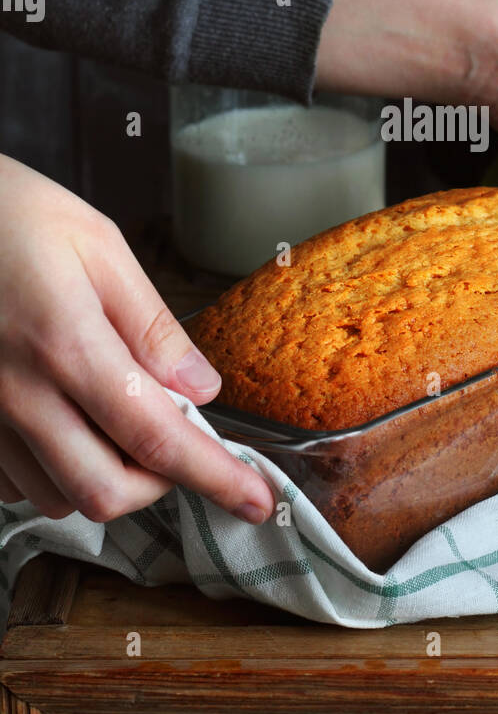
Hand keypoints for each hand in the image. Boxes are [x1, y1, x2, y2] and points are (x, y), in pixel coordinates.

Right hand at [0, 154, 274, 520]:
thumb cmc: (10, 214)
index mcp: (66, 344)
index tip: (256, 499)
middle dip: (157, 484)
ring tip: (119, 420)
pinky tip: (68, 422)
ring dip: (106, 477)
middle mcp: (19, 394)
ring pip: (58, 498)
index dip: (214, 476)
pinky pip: (14, 485)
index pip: (156, 437)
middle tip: (178, 442)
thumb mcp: (97, 246)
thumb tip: (201, 387)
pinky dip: (54, 472)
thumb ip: (151, 325)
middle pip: (105, 492)